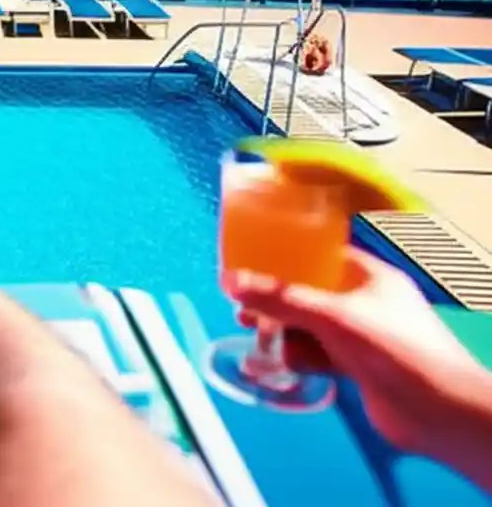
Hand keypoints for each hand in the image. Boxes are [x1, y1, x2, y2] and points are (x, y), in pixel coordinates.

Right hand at [226, 248, 482, 454]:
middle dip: (278, 302)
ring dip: (285, 334)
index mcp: (370, 276)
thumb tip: (228, 281)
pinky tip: (277, 364)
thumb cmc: (393, 349)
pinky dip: (299, 358)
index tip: (254, 261)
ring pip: (312, 327)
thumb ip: (280, 299)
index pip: (323, 256)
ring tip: (256, 337)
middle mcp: (367, 302)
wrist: (438, 411)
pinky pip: (320, 355)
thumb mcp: (332, 317)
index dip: (289, 257)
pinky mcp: (359, 367)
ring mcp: (363, 336)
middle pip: (311, 293)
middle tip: (242, 306)